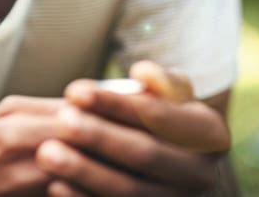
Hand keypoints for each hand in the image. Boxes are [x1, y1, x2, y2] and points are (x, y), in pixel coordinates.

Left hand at [35, 61, 229, 195]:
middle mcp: (201, 174)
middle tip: (60, 120)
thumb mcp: (175, 95)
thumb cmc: (167, 118)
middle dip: (99, 137)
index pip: (159, 116)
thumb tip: (142, 72)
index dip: (116, 103)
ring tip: (47, 152)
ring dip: (85, 172)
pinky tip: (55, 186)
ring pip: (128, 190)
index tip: (74, 91)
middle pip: (144, 154)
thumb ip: (163, 81)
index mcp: (211, 135)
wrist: (175, 166)